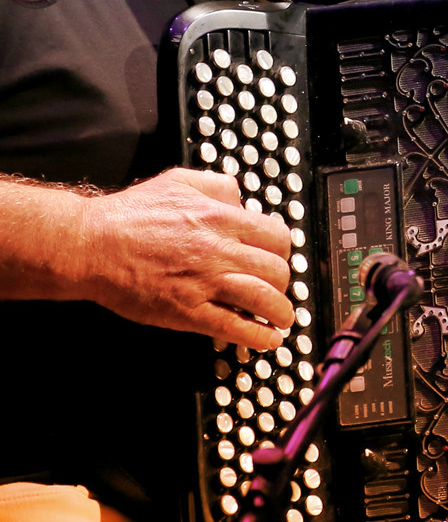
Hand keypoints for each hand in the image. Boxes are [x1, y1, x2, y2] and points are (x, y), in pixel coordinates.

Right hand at [80, 168, 293, 349]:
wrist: (90, 245)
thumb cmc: (129, 215)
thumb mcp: (178, 182)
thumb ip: (217, 186)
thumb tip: (242, 199)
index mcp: (220, 218)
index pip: (278, 237)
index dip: (282, 251)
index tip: (278, 259)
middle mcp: (219, 250)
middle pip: (277, 271)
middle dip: (283, 283)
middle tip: (277, 289)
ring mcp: (205, 283)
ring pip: (265, 300)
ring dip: (281, 313)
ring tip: (281, 319)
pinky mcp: (189, 311)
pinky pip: (237, 328)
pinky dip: (259, 337)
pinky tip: (267, 340)